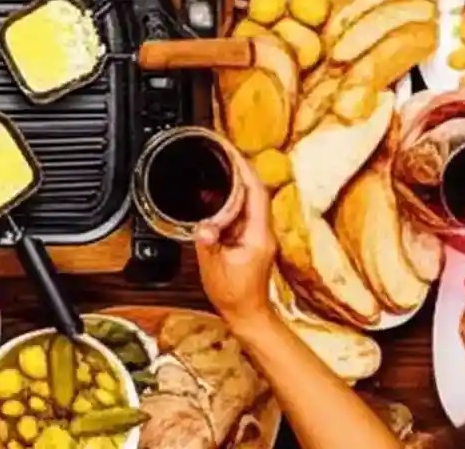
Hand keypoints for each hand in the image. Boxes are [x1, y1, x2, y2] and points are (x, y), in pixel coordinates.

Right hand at [194, 152, 277, 329]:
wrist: (247, 314)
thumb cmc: (235, 295)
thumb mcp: (215, 269)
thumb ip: (208, 245)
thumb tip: (202, 227)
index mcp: (258, 235)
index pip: (256, 192)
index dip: (244, 169)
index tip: (231, 151)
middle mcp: (262, 231)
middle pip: (254, 190)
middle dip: (238, 168)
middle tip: (221, 151)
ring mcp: (258, 234)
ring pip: (248, 199)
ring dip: (233, 182)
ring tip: (216, 166)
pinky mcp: (250, 239)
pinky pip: (241, 211)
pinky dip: (229, 199)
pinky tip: (213, 196)